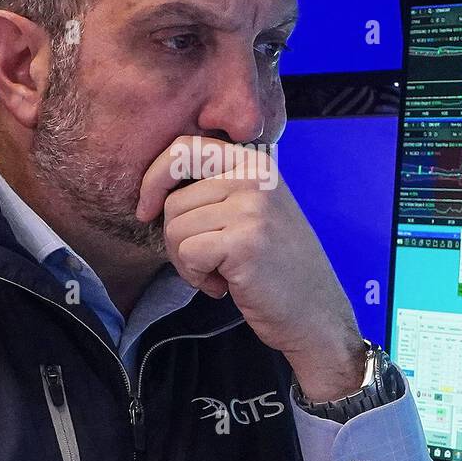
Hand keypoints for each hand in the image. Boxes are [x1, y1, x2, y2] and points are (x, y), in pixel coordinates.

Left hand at [137, 136, 364, 401]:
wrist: (314, 312)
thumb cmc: (274, 266)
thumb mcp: (252, 209)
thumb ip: (215, 186)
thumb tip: (153, 183)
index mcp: (254, 161)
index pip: (183, 147)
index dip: (154, 179)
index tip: (147, 210)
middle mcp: (255, 175)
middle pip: (173, 200)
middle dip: (176, 239)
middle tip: (204, 260)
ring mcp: (252, 207)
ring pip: (175, 228)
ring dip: (187, 262)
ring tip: (220, 273)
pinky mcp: (245, 241)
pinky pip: (187, 253)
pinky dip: (195, 277)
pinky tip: (224, 285)